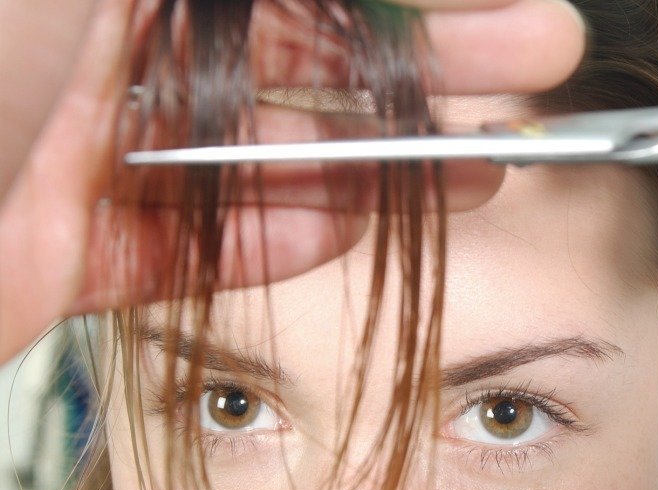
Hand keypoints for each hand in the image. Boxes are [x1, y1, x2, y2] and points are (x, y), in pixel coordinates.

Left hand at [0, 0, 584, 362]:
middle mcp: (95, 32)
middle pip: (293, 37)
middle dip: (422, 54)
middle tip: (527, 66)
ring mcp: (89, 136)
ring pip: (264, 138)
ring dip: (378, 151)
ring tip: (479, 161)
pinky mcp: (80, 239)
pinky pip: (206, 234)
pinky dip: (289, 230)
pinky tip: (368, 221)